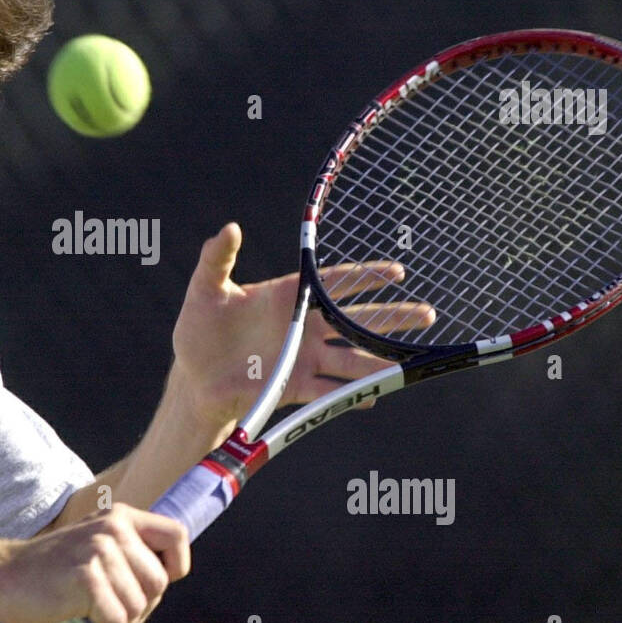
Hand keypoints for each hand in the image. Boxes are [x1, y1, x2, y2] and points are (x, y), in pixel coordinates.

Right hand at [0, 504, 189, 622]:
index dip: (175, 565)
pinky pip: (116, 621)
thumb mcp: (94, 563)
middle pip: (159, 582)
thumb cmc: (45, 583)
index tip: (148, 586)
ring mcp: (100, 548)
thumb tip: (152, 596)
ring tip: (86, 617)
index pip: (175, 534)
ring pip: (139, 605)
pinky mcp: (87, 575)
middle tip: (102, 611)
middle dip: (137, 608)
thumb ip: (131, 578)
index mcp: (118, 519)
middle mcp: (113, 527)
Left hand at [171, 223, 434, 424]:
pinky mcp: (295, 387)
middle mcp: (303, 327)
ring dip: (381, 359)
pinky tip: (375, 395)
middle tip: (428, 314)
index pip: (334, 283)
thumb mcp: (204, 291)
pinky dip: (351, 394)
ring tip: (411, 361)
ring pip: (352, 357)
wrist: (193, 379)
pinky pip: (330, 391)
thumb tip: (229, 227)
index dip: (366, 276)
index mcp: (287, 297)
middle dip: (392, 317)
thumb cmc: (199, 331)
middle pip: (356, 320)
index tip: (398, 271)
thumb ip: (216, 259)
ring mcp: (303, 358)